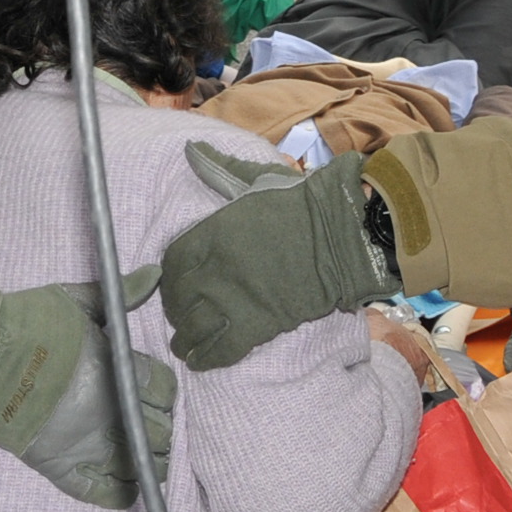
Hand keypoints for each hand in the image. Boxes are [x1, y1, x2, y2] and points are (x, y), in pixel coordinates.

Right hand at [0, 271, 174, 508]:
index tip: (155, 392)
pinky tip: (130, 488)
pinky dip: (120, 494)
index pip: (164, 390)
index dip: (164, 392)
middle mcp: (110, 410)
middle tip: (152, 424)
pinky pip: (100, 492)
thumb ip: (120, 294)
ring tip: (149, 458)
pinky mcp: (60, 465)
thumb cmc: (28, 322)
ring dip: (149, 462)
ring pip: (139, 465)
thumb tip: (155, 274)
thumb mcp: (77, 300)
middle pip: (160, 430)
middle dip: (161, 427)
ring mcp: (86, 442)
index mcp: (117, 369)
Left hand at [158, 146, 393, 371]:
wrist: (342, 235)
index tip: (173, 283)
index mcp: (211, 232)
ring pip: (194, 327)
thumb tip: (191, 149)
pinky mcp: (258, 324)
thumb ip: (219, 169)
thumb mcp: (255, 178)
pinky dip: (208, 358)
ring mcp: (234, 299)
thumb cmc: (301, 203)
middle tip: (179, 317)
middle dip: (176, 310)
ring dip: (184, 339)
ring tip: (183, 345)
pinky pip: (222, 349)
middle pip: (178, 298)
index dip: (168, 277)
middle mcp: (215, 268)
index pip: (172, 262)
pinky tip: (200, 361)